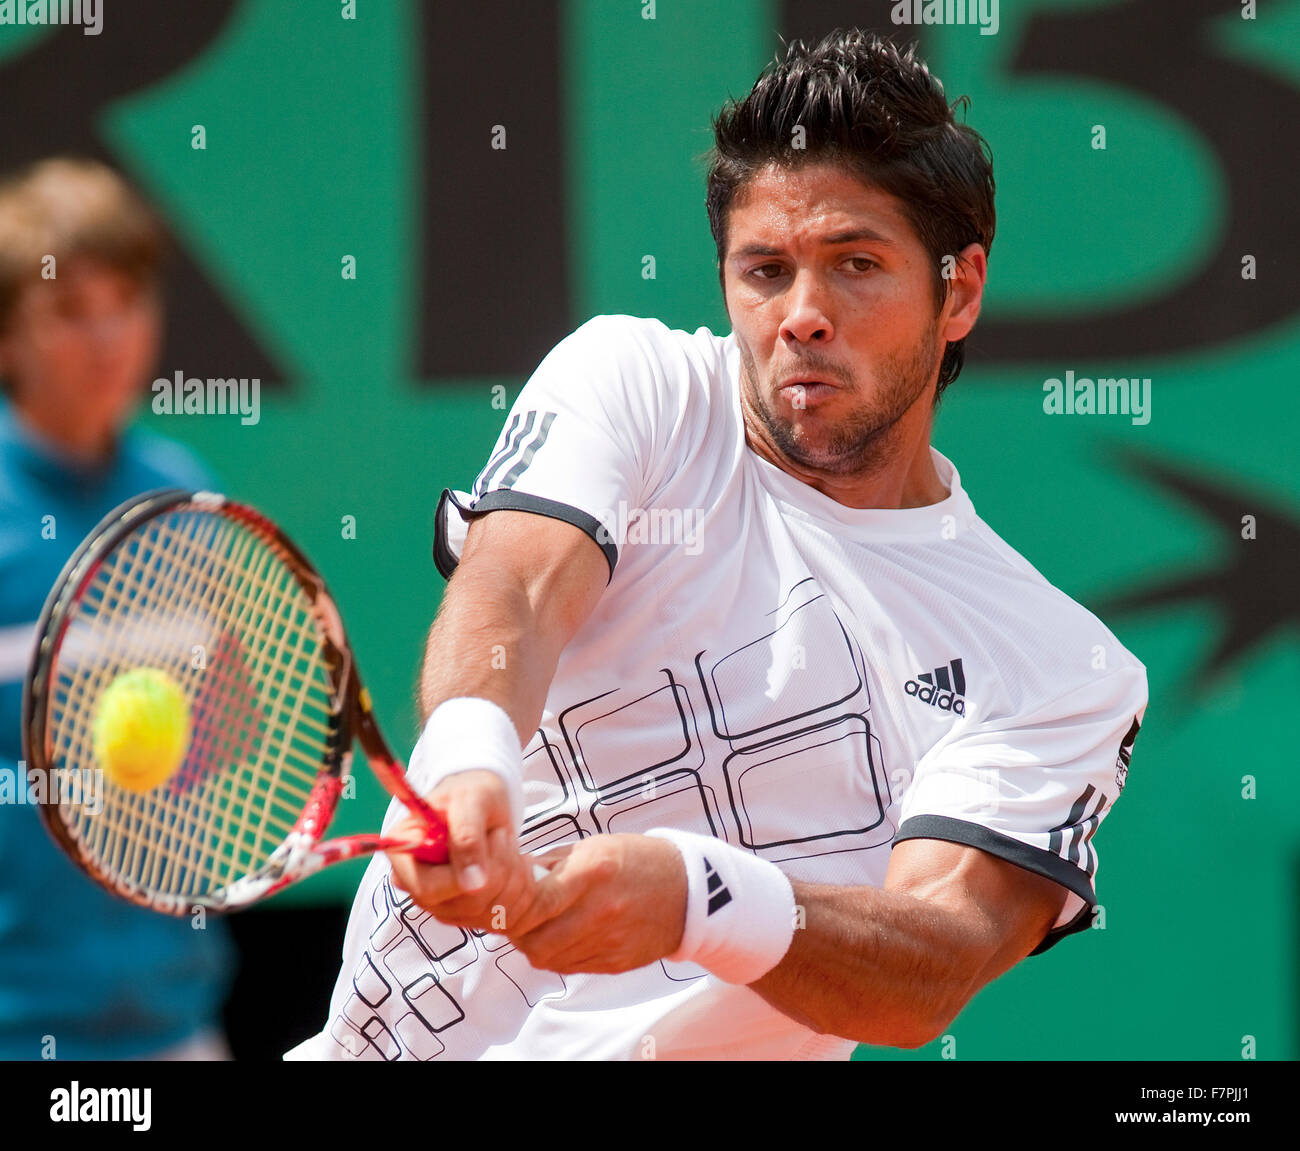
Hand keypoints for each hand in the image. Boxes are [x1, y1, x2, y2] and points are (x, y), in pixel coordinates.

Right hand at [385, 769, 536, 932]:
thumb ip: (467, 837)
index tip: (491, 841)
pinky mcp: (465, 909)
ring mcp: (439, 900)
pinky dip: (516, 884)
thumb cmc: (472, 793)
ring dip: (510, 872)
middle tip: (501, 834)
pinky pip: (500, 911)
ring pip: (486, 910)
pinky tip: (511, 859)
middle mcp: (415, 882)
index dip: (462, 876)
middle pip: (461, 903)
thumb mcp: (471, 801)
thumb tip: (472, 884)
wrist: (485, 801)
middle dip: (495, 868)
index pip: (428, 888)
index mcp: (403, 851)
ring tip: (504, 841)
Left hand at [506, 833, 687, 974]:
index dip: (512, 907)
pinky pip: (571, 967)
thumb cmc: (636, 861)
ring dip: (535, 945)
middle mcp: (599, 910)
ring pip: (549, 959)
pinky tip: (564, 937)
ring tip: (540, 926)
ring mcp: (609, 941)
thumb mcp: (593, 847)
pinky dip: (558, 955)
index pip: (535, 901)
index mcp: (592, 872)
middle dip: (517, 932)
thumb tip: (511, 876)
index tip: (506, 901)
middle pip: (535, 940)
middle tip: (517, 919)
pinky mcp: (616, 962)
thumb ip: (550, 865)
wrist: (687, 889)